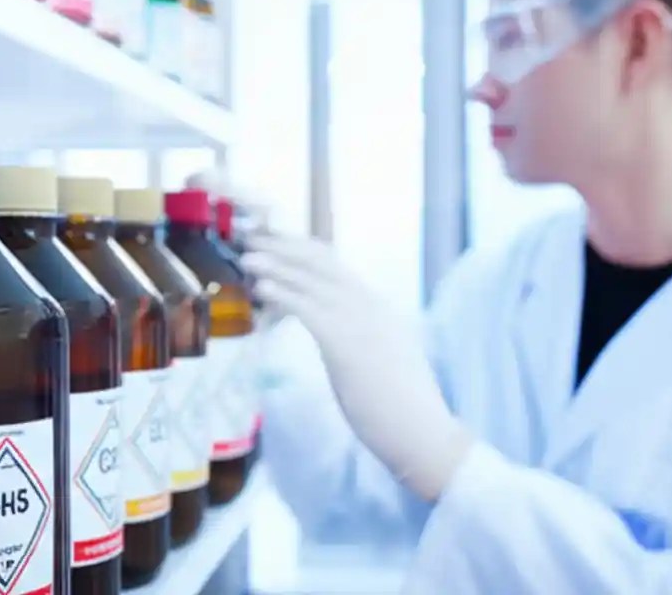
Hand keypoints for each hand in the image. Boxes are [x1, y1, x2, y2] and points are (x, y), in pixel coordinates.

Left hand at [241, 233, 472, 501]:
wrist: (424, 435)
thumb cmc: (401, 408)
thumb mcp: (380, 359)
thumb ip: (358, 339)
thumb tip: (333, 335)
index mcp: (378, 308)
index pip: (334, 267)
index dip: (300, 250)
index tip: (273, 241)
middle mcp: (370, 306)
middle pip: (321, 262)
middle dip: (284, 246)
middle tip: (252, 236)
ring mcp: (360, 323)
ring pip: (312, 280)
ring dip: (276, 264)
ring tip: (247, 255)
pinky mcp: (346, 345)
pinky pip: (308, 309)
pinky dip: (283, 292)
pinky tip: (261, 285)